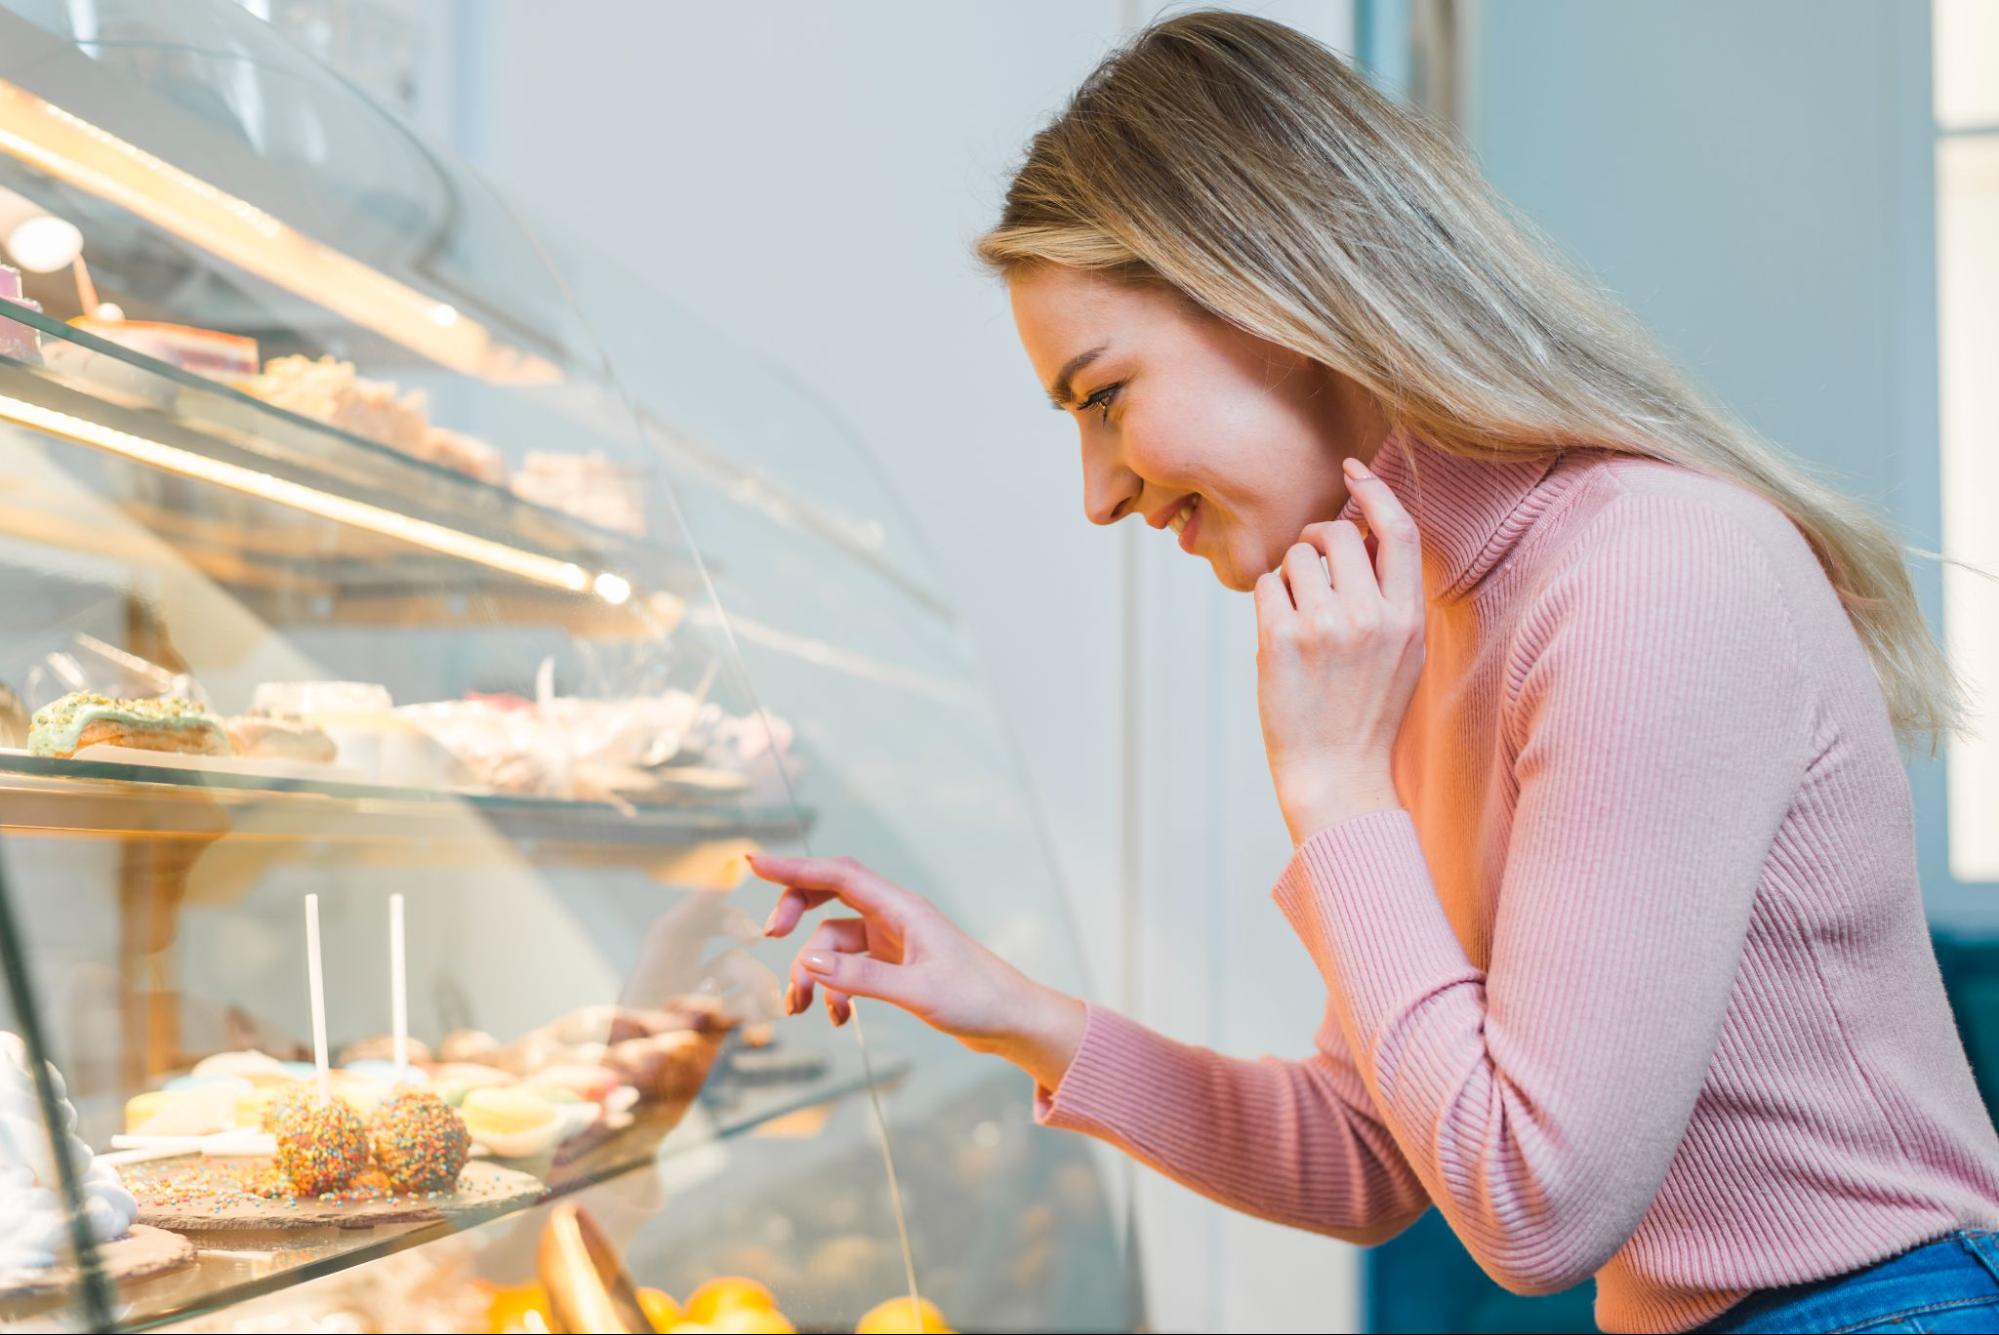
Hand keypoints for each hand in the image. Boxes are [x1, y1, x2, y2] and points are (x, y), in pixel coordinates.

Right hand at [751, 853, 1085, 1091]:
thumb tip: (811, 962)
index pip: (839, 875)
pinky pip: (847, 968)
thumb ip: (862, 977)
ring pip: (833, 943)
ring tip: (801, 1008)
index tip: (754, 863)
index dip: (795, 867)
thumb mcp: (917, 991)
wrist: (1012, 1022)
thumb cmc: (978, 1000)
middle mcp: (894, 917)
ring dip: (813, 972)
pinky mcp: (894, 965)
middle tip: (770, 938)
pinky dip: (835, 990)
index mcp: (903, 908)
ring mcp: (892, 940)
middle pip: (829, 898)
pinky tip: (838, 1017)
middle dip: (795, 914)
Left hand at [1254, 455, 1424, 844]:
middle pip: (1338, 534)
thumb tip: (1362, 532)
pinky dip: (1268, 599)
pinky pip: (1266, 584)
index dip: (1374, 491)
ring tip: (1299, 618)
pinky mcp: (1282, 639)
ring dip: (1289, 575)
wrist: (1337, 773)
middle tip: (1310, 568)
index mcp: (1408, 616)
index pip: (1398, 529)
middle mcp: (1371, 615)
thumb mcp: (1403, 652)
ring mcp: (1326, 626)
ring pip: (1296, 555)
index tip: (1351, 470)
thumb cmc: (1366, 711)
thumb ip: (1389, 594)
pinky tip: (1279, 633)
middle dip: (1317, 540)